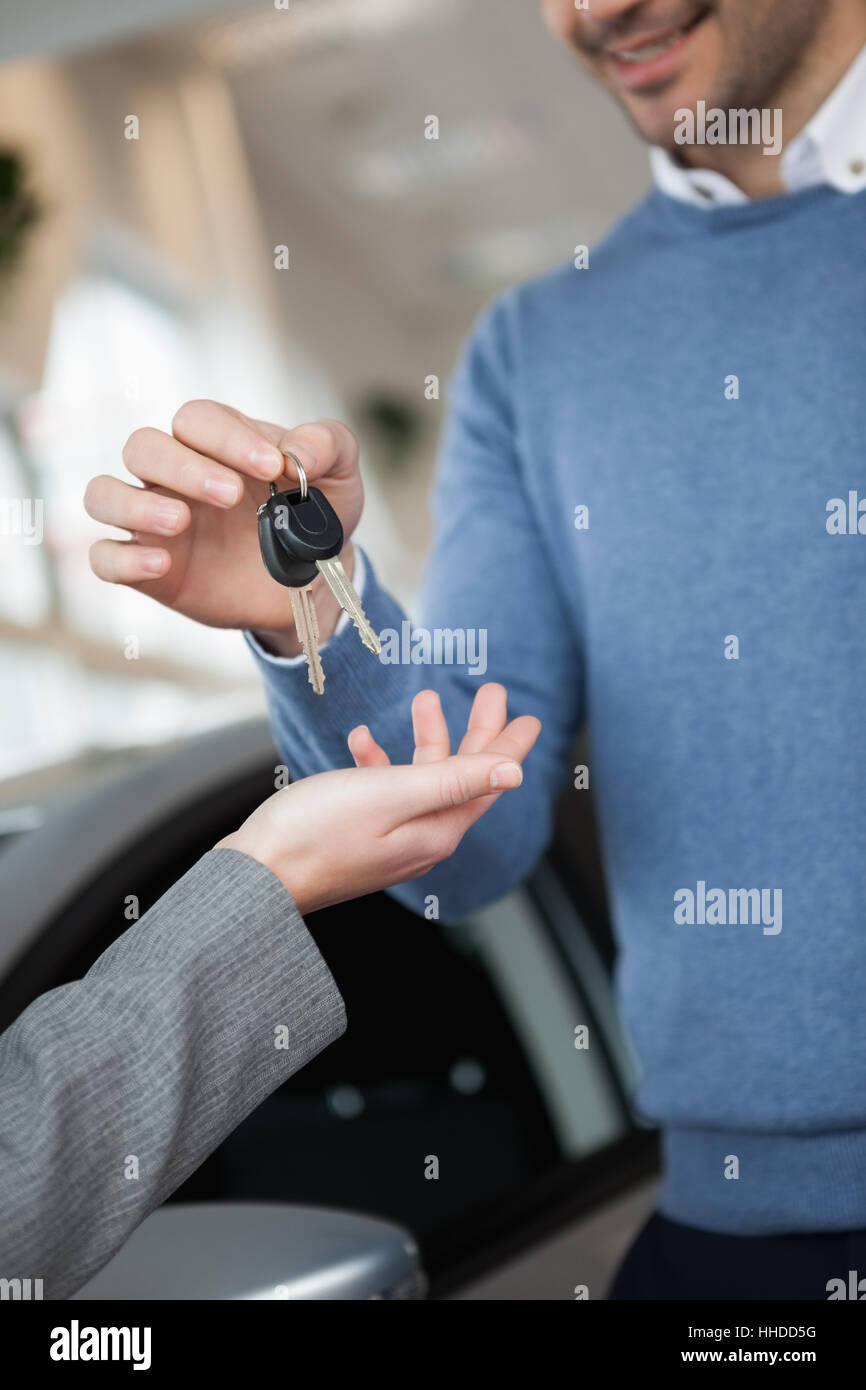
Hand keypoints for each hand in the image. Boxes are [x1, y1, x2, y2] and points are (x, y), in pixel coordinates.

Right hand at [84, 402, 363, 648]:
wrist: (316, 581)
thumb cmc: (317, 516)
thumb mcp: (340, 475)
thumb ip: (328, 444)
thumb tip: (297, 450)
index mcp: (215, 443)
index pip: (197, 419)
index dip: (228, 437)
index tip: (273, 466)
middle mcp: (174, 475)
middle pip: (143, 447)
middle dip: (183, 466)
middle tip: (231, 495)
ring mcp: (155, 521)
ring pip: (103, 494)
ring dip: (135, 503)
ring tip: (182, 521)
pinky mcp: (151, 570)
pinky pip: (105, 557)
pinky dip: (122, 558)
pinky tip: (161, 562)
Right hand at [218, 684, 540, 914]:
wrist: (255, 877)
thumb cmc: (315, 832)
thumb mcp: (391, 794)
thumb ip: (453, 780)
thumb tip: (513, 774)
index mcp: (437, 829)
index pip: (487, 781)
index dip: (508, 745)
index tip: (529, 716)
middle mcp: (422, 839)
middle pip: (463, 778)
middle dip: (477, 733)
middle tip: (492, 692)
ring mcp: (392, 840)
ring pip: (425, 780)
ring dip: (427, 739)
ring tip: (423, 700)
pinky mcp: (362, 838)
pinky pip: (386, 793)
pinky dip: (381, 764)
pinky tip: (361, 741)